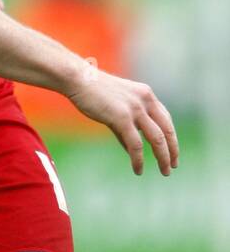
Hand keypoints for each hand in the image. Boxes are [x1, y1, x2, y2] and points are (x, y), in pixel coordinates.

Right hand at [65, 61, 178, 175]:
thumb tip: (131, 148)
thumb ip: (126, 125)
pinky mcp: (122, 118)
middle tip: (173, 166)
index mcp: (146, 95)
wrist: (79, 79)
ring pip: (157, 139)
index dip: (171, 137)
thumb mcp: (116, 106)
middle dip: (172, 150)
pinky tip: (138, 169)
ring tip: (165, 171)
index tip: (172, 151)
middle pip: (167, 130)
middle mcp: (145, 100)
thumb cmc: (93, 92)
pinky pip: (136, 144)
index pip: (166, 119)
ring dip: (163, 157)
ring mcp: (135, 109)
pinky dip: (138, 159)